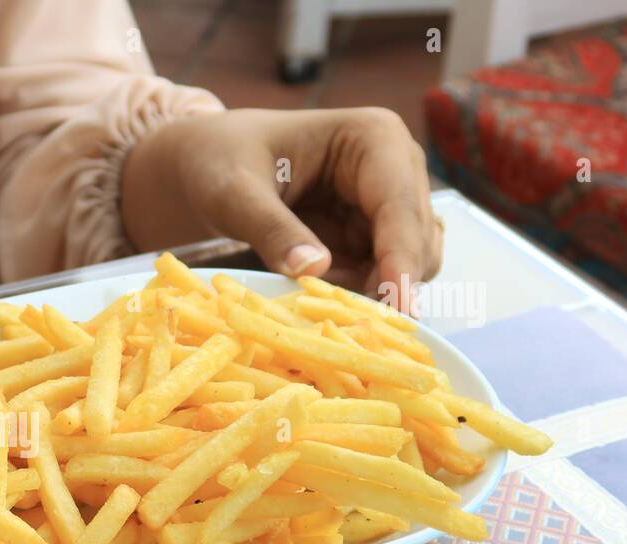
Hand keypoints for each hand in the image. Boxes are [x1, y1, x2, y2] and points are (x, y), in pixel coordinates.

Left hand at [122, 107, 442, 314]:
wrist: (209, 162)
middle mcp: (396, 166)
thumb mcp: (234, 194)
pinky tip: (319, 298)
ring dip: (371, 293)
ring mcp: (388, 203)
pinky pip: (380, 276)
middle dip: (387, 284)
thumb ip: (271, 228)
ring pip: (407, 264)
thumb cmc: (220, 161)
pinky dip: (357, 294)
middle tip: (343, 322)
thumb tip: (315, 269)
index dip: (401, 260)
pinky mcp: (372, 234)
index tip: (401, 309)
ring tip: (319, 304)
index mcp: (374, 138)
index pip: (400, 207)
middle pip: (416, 240)